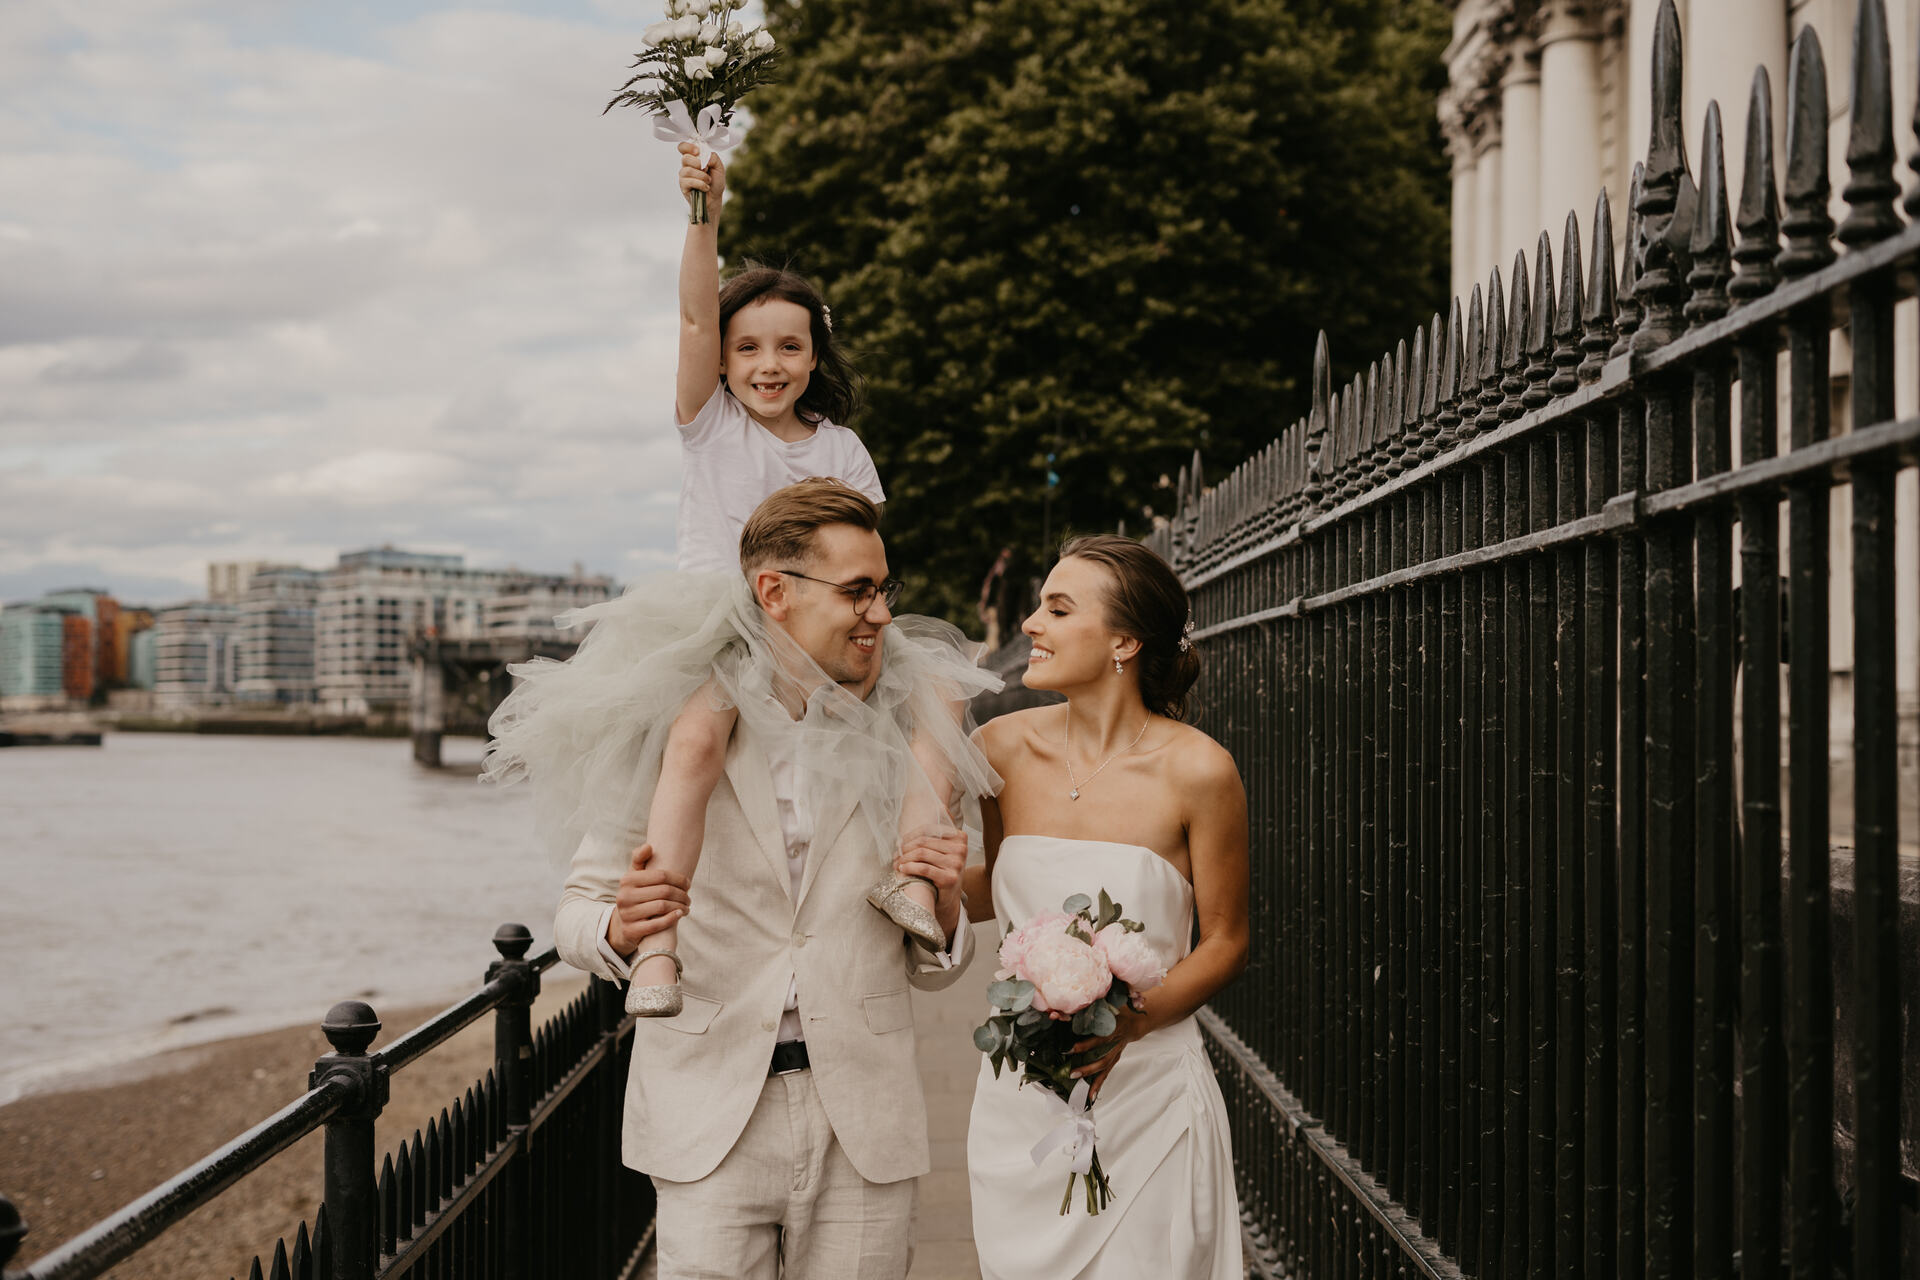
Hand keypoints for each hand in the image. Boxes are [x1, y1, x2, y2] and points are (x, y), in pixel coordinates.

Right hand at [606, 843, 691, 955]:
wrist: (623, 922)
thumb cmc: (636, 893)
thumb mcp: (635, 875)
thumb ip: (640, 859)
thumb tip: (649, 846)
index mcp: (627, 880)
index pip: (661, 875)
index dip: (679, 879)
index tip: (688, 883)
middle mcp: (624, 896)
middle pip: (664, 891)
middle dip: (682, 894)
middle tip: (689, 897)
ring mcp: (627, 914)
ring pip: (662, 907)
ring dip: (680, 906)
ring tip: (686, 906)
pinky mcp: (631, 930)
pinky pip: (657, 924)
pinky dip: (672, 918)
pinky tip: (680, 914)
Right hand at [678, 141, 725, 211]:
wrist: (715, 199)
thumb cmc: (716, 182)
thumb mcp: (719, 167)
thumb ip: (713, 157)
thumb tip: (703, 156)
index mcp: (694, 157)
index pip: (683, 147)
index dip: (688, 147)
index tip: (697, 152)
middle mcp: (686, 165)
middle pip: (685, 158)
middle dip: (698, 163)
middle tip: (706, 170)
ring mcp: (683, 176)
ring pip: (687, 170)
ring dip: (702, 176)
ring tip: (708, 181)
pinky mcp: (683, 186)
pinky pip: (689, 181)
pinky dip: (700, 184)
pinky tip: (705, 187)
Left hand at [894, 826, 967, 943]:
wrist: (948, 898)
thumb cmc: (942, 870)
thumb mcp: (945, 849)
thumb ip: (942, 829)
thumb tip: (941, 805)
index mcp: (960, 837)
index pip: (929, 830)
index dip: (910, 836)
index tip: (899, 843)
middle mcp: (961, 849)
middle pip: (924, 842)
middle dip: (905, 848)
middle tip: (895, 855)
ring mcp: (957, 864)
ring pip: (921, 854)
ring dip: (904, 858)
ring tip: (896, 863)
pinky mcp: (950, 878)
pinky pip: (923, 868)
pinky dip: (909, 867)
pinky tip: (902, 869)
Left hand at [1069, 1004, 1149, 1101]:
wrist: (1133, 1023)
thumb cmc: (1115, 1015)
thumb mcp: (1105, 1011)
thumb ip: (1090, 1015)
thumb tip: (1067, 1015)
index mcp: (1112, 1030)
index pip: (1098, 1040)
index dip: (1085, 1045)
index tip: (1069, 1049)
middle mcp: (1114, 1045)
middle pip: (1102, 1059)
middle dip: (1088, 1068)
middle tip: (1072, 1073)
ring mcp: (1115, 1054)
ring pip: (1105, 1069)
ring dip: (1093, 1080)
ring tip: (1083, 1091)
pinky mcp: (1114, 1061)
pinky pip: (1106, 1074)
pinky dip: (1099, 1085)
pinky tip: (1091, 1096)